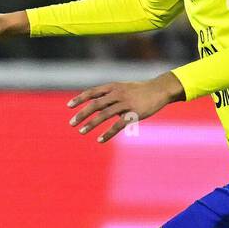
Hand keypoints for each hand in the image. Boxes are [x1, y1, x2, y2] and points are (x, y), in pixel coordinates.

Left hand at [67, 73, 185, 142]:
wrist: (160, 90)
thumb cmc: (139, 90)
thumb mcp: (122, 88)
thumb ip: (108, 95)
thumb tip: (93, 105)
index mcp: (113, 87)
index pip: (92, 92)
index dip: (80, 99)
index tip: (69, 106)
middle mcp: (117, 94)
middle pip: (95, 104)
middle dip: (82, 114)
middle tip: (71, 123)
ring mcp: (126, 104)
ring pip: (104, 114)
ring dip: (91, 124)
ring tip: (81, 131)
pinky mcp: (134, 114)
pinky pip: (118, 125)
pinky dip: (108, 133)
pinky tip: (100, 140)